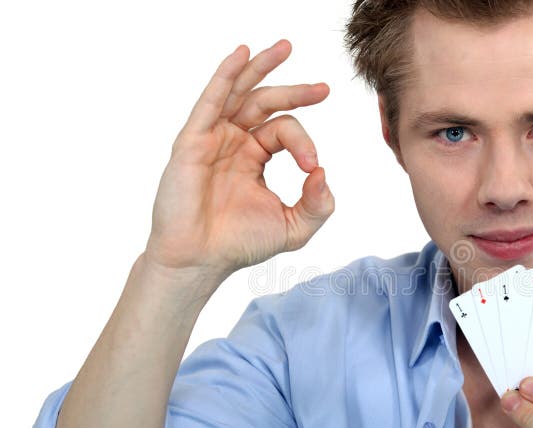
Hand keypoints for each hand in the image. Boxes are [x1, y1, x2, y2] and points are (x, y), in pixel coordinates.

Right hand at [144, 40, 333, 280]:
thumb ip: (319, 204)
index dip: (304, 144)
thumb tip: (325, 173)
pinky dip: (226, 75)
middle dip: (295, 91)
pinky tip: (242, 54)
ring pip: (239, 93)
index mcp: (255, 156)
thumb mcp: (294, 227)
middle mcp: (233, 142)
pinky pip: (210, 101)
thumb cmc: (240, 244)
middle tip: (324, 88)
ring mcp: (212, 139)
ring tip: (285, 48)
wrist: (200, 260)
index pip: (284, 131)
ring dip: (260, 67)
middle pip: (266, 103)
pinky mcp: (192, 141)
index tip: (312, 168)